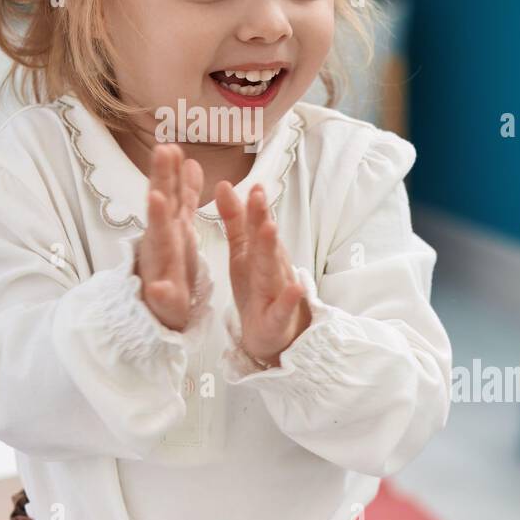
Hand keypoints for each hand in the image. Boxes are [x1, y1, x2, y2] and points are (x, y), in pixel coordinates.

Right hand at [135, 144, 202, 330]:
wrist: (162, 310)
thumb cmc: (171, 264)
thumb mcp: (179, 225)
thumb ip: (184, 195)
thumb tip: (188, 160)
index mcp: (169, 226)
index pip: (168, 193)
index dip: (168, 171)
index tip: (169, 146)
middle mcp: (161, 242)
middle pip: (161, 210)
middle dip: (161, 184)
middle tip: (162, 154)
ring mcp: (159, 269)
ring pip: (158, 244)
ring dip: (157, 223)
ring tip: (158, 200)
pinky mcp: (164, 298)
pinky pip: (161, 295)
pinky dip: (159, 291)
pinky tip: (159, 287)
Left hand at [214, 181, 310, 367]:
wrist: (271, 335)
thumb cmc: (257, 289)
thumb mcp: (242, 253)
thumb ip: (235, 220)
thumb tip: (224, 184)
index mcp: (259, 253)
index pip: (257, 226)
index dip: (254, 207)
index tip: (253, 185)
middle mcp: (271, 268)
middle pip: (266, 243)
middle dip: (261, 220)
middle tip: (258, 198)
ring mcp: (276, 294)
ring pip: (273, 270)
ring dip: (271, 250)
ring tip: (270, 229)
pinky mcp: (276, 320)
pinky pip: (282, 310)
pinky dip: (289, 300)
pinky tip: (296, 289)